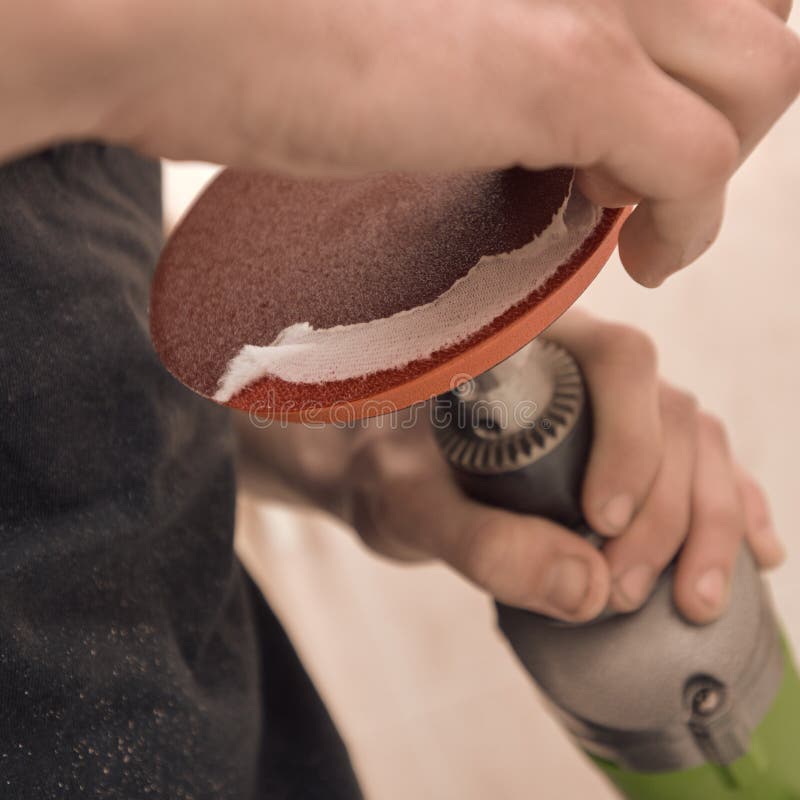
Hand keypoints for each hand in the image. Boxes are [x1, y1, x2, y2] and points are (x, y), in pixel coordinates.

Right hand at [80, 0, 799, 286]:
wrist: (181, 14)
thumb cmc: (270, 15)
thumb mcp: (432, 15)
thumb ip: (502, 33)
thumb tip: (528, 87)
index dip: (698, 54)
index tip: (644, 120)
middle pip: (760, 21)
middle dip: (721, 110)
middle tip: (642, 170)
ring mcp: (593, 0)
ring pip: (760, 81)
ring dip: (713, 166)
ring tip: (635, 216)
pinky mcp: (562, 73)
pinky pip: (696, 167)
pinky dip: (688, 230)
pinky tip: (640, 259)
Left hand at [347, 310, 783, 622]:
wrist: (385, 473)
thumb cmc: (388, 473)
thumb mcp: (410, 507)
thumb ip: (481, 542)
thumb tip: (590, 590)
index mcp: (533, 343)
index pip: (619, 361)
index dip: (631, 441)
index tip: (601, 527)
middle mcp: (585, 365)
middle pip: (671, 413)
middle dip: (667, 511)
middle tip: (620, 590)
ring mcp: (614, 407)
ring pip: (700, 443)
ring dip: (711, 523)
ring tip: (693, 600)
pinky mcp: (629, 451)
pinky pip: (703, 469)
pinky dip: (733, 512)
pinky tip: (752, 557)